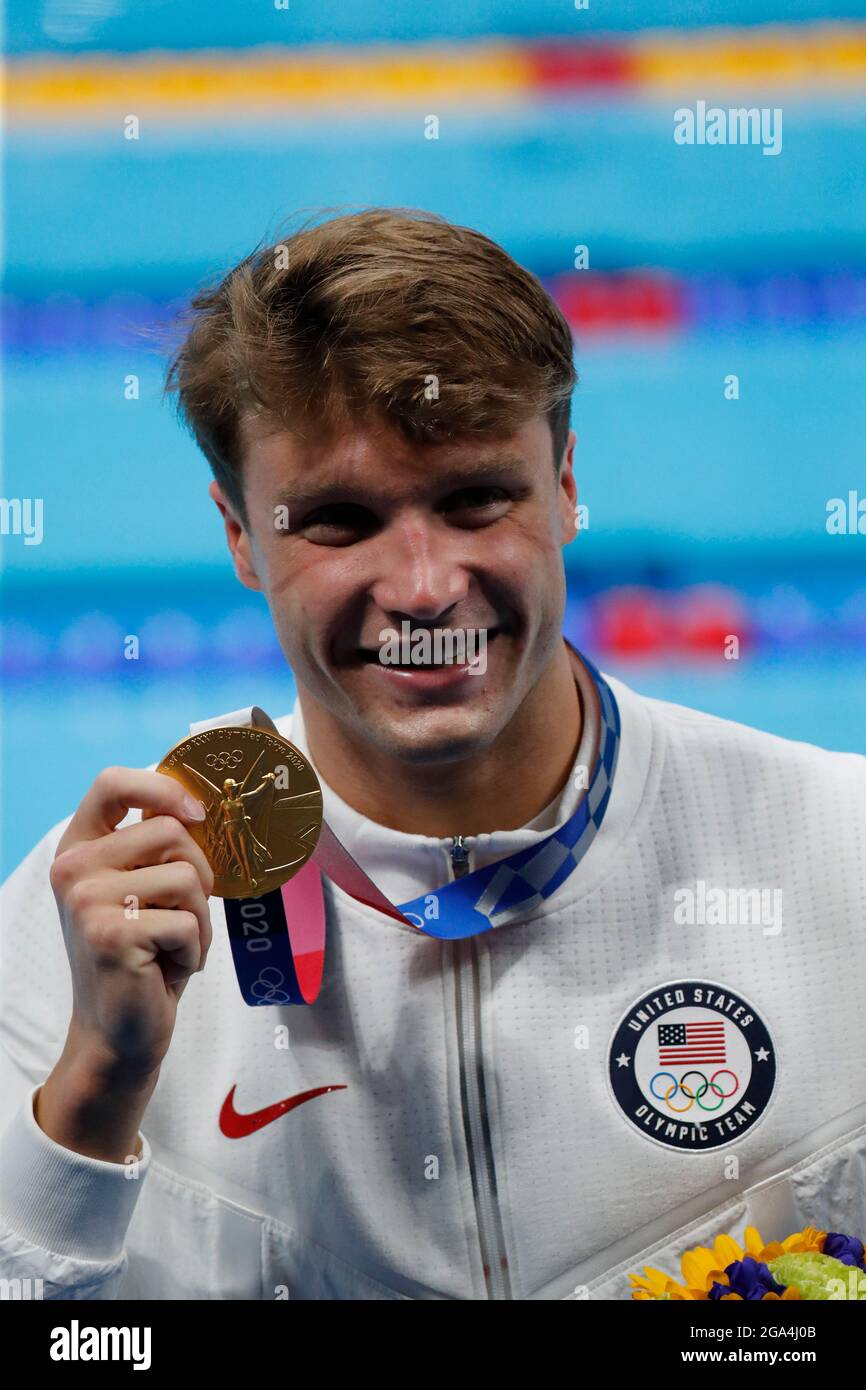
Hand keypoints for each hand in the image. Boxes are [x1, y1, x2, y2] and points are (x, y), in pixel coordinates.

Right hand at [47, 766, 213, 1084]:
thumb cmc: (143, 957)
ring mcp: (87, 900)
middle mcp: (74, 868)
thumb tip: (203, 805)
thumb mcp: (143, 891)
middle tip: (183, 917)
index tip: (197, 812)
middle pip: (171, 830)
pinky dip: (194, 948)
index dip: (163, 787)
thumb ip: (155, 849)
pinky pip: (188, 920)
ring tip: (173, 947)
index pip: (113, 783)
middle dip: (200, 876)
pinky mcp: (112, 933)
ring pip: (187, 876)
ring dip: (199, 919)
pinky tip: (167, 969)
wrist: (119, 1032)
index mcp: (80, 848)